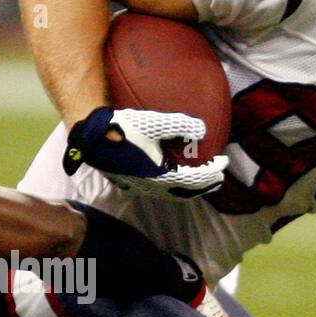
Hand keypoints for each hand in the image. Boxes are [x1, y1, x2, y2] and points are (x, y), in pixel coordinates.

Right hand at [63, 107, 227, 199]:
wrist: (91, 137)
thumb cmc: (122, 129)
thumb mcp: (154, 123)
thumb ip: (180, 125)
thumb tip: (202, 129)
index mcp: (161, 177)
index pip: (194, 180)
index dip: (212, 173)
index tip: (224, 163)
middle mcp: (151, 187)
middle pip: (184, 192)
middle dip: (203, 186)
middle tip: (217, 177)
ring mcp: (139, 187)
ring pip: (170, 193)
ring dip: (187, 187)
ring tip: (197, 179)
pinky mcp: (129, 183)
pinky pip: (157, 189)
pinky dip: (171, 185)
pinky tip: (169, 173)